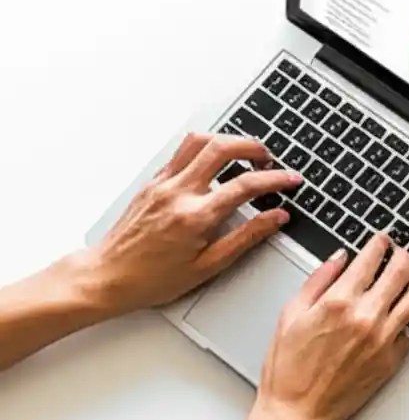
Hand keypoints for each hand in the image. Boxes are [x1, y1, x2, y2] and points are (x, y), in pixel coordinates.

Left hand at [79, 133, 302, 317]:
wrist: (106, 277)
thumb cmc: (152, 279)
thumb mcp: (208, 267)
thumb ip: (246, 237)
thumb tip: (274, 219)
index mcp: (195, 217)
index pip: (244, 186)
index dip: (275, 180)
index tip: (290, 180)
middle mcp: (177, 193)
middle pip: (221, 148)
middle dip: (252, 147)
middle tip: (269, 159)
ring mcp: (162, 184)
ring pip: (198, 142)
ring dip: (226, 140)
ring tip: (243, 153)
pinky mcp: (152, 183)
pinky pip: (180, 153)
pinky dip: (203, 149)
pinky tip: (213, 162)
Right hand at [255, 234, 408, 419]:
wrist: (298, 412)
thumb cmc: (288, 369)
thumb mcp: (291, 315)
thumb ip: (317, 281)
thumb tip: (338, 258)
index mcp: (338, 302)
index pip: (371, 259)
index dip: (380, 244)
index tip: (382, 240)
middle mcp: (366, 318)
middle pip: (400, 273)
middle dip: (402, 256)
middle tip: (400, 253)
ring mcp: (383, 339)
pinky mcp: (391, 360)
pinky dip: (408, 316)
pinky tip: (400, 313)